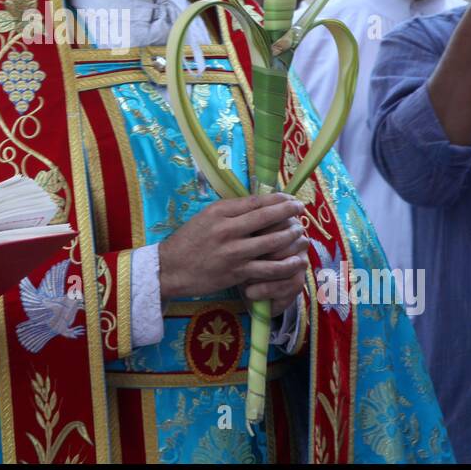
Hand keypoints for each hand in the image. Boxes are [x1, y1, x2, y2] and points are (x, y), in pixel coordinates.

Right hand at [159, 192, 308, 300]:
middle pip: (266, 217)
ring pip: (271, 242)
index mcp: (219, 212)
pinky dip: (285, 264)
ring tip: (301, 232)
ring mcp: (233, 252)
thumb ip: (229, 211)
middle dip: (289, 211)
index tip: (289, 197)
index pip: (255, 201)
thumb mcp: (204, 218)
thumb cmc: (187, 242)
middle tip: (301, 208)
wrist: (169, 269)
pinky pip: (268, 268)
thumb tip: (257, 204)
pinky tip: (296, 261)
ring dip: (291, 236)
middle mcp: (227, 229)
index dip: (277, 198)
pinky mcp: (237, 273)